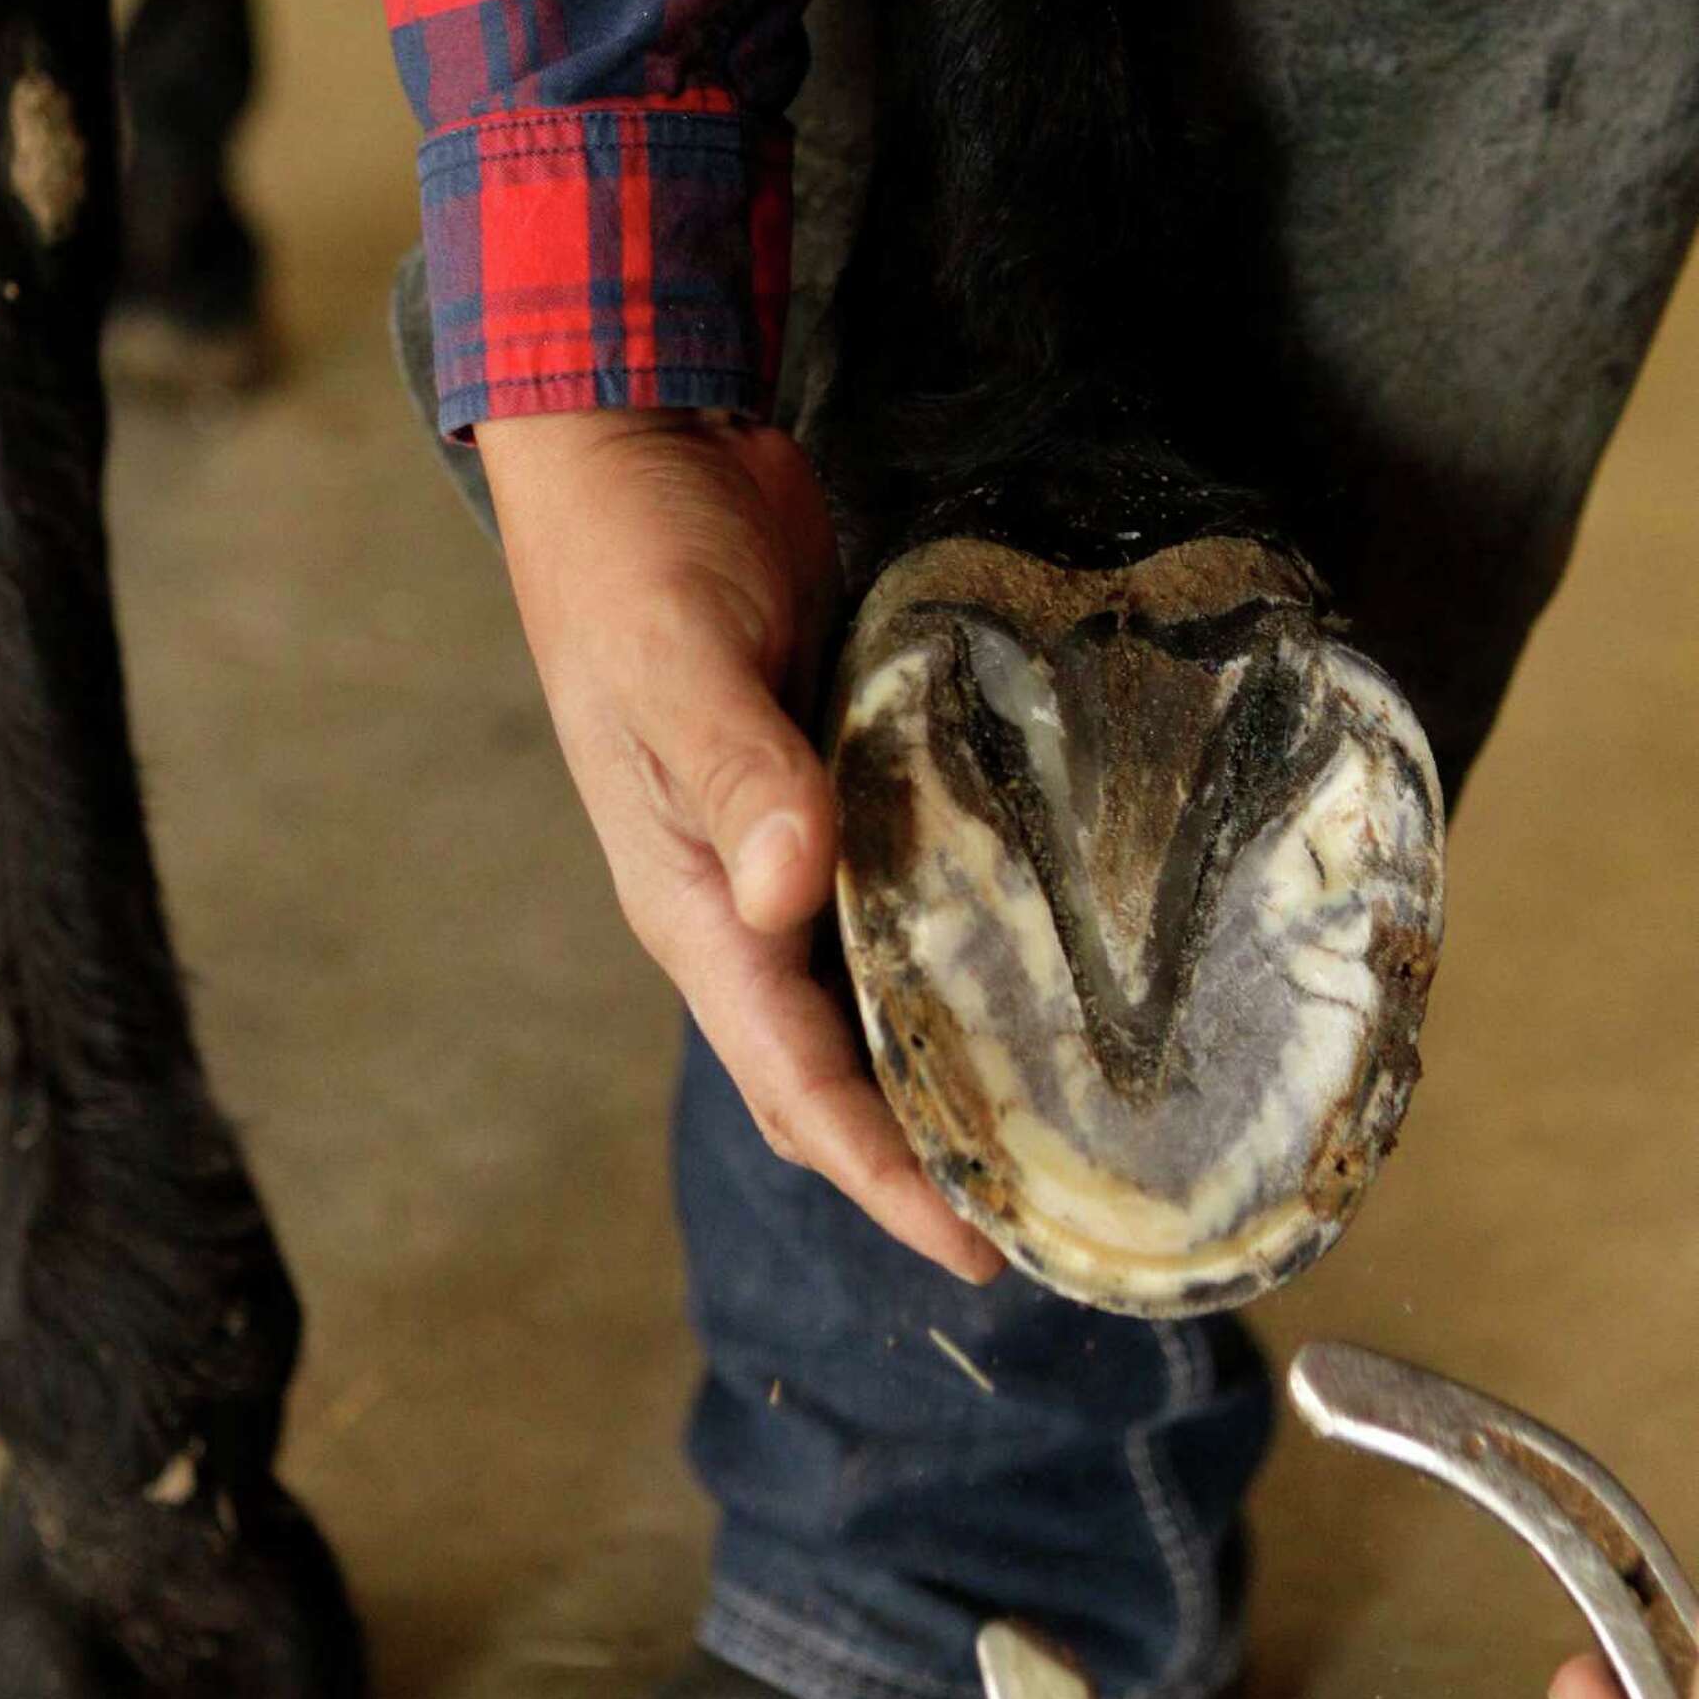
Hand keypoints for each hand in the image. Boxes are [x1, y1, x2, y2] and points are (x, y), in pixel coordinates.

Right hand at [476, 405, 1001, 1283]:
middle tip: (1057, 1218)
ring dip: (954, 1073)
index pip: (795, 1080)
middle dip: (927, 1162)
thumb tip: (790, 889)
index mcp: (692, 903)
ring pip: (878, 1004)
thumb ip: (734, 769)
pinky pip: (909, 905)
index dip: (882, 1174)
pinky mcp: (844, 789)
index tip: (980, 1246)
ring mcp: (793, 851)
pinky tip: (1053, 973)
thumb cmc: (629, 559)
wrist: (639, 452)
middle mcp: (743, 901)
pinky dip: (969, 956)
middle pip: (839, 1075)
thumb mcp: (672, 660)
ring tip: (1069, 1130)